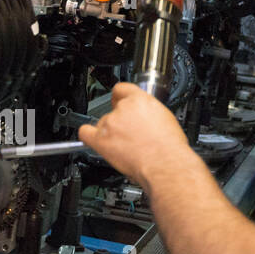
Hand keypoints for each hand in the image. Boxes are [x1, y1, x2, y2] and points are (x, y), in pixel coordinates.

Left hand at [78, 83, 194, 189]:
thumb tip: (147, 118)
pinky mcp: (101, 140)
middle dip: (120, 120)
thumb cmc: (169, 147)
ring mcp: (110, 123)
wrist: (165, 163)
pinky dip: (89, 136)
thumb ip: (150, 113)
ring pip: (103, 122)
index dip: (122, 98)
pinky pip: (85, 133)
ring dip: (110, 131)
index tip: (122, 103)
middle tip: (130, 132)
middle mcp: (123, 108)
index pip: (123, 89)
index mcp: (141, 100)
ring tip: (124, 145)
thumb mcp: (166, 119)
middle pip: (114, 108)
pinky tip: (96, 141)